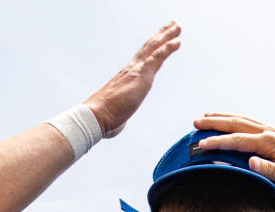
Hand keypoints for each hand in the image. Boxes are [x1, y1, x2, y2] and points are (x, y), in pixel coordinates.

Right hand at [85, 21, 181, 137]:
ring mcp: (136, 70)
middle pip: (149, 47)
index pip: (143, 59)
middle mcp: (131, 69)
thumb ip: (122, 113)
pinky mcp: (141, 74)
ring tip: (177, 26)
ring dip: (167, 35)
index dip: (153, 49)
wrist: (97, 116)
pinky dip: (167, 47)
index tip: (162, 40)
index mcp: (127, 77)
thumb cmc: (105, 118)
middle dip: (162, 35)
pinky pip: (157, 56)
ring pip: (154, 47)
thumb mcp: (118, 114)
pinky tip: (177, 41)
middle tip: (173, 25)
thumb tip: (120, 121)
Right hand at [192, 113, 274, 196]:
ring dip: (223, 117)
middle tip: (196, 122)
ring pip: (242, 120)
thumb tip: (252, 162)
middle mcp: (270, 132)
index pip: (239, 140)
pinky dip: (236, 119)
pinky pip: (250, 122)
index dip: (219, 142)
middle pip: (237, 124)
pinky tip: (229, 120)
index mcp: (270, 142)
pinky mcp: (274, 133)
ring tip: (206, 117)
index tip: (201, 144)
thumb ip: (270, 169)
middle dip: (215, 123)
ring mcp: (272, 131)